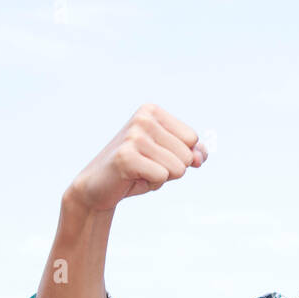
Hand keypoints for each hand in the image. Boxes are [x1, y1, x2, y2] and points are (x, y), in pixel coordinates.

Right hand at [65, 103, 208, 213]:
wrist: (98, 185)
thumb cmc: (137, 169)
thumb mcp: (168, 157)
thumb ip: (191, 153)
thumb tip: (200, 157)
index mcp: (152, 112)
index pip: (193, 138)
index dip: (180, 155)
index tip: (156, 155)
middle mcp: (143, 118)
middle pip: (187, 155)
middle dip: (171, 169)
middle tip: (146, 166)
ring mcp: (133, 136)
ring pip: (178, 168)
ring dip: (161, 177)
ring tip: (140, 172)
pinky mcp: (126, 156)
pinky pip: (162, 177)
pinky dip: (151, 184)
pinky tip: (133, 178)